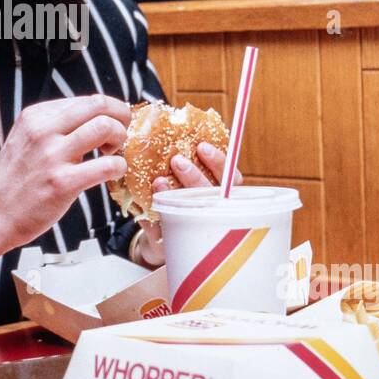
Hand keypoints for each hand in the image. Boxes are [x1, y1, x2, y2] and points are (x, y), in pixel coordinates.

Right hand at [0, 94, 130, 255]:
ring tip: (112, 154)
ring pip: (105, 128)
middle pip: (99, 104)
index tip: (112, 125)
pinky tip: (111, 173)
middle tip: (122, 134)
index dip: (108, 111)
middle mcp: (43, 130)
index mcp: (36, 116)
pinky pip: (106, 165)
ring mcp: (52, 156)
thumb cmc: (12, 182)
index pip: (86, 100)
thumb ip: (54, 127)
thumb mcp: (25, 140)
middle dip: (121, 116)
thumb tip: (93, 119)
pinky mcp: (62, 183)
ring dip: (120, 139)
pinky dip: (118, 167)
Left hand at [133, 141, 243, 267]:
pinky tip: (149, 207)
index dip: (218, 162)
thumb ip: (183, 163)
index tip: (202, 147)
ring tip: (159, 181)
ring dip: (175, 195)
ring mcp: (196, 228)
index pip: (230, 178)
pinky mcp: (176, 242)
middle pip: (212, 196)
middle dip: (194, 177)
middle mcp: (213, 211)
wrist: (162, 238)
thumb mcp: (185, 179)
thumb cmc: (180, 200)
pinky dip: (157, 217)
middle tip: (177, 160)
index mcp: (220, 194)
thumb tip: (168, 136)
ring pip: (193, 213)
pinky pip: (168, 231)